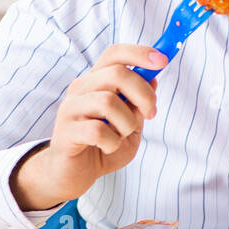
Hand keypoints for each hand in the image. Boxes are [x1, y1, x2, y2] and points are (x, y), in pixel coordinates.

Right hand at [10, 44, 165, 210]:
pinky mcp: (66, 131)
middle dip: (143, 94)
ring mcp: (70, 109)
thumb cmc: (102, 147)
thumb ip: (139, 105)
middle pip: (117, 73)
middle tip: (150, 114)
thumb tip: (153, 79)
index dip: (139, 53)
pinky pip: (97, 130)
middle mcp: (80, 89)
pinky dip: (112, 142)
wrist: (72, 175)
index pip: (115, 54)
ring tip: (121, 136)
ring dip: (126, 123)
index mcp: (95, 82)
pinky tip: (108, 147)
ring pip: (108, 101)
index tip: (162, 61)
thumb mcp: (130, 125)